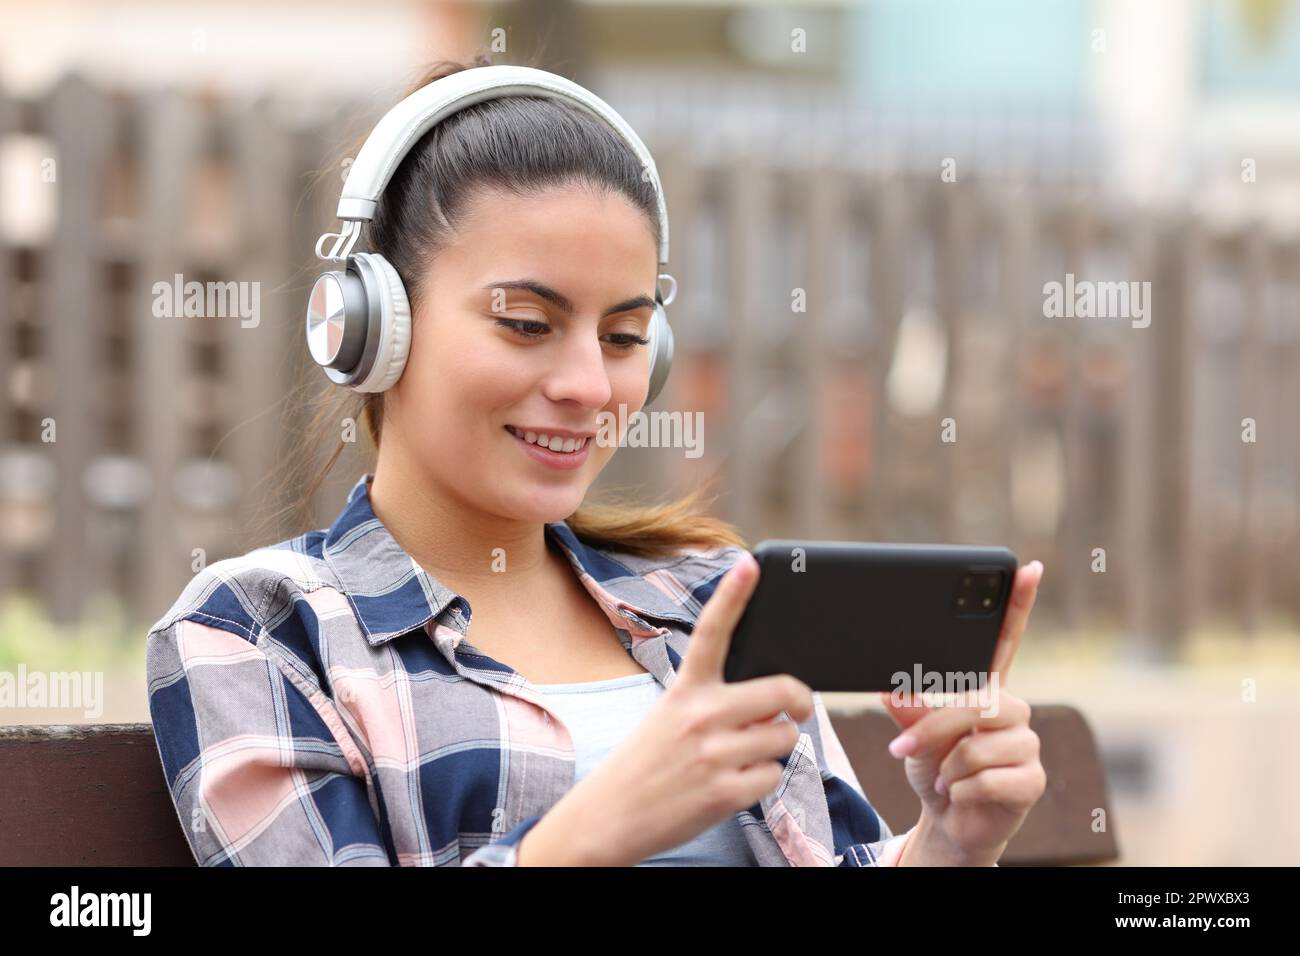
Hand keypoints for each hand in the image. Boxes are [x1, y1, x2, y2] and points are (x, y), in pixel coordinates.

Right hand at [523, 551, 813, 865]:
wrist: (607, 817)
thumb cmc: (644, 762)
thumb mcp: (669, 715)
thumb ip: (715, 702)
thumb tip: (769, 704)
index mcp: (685, 689)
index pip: (713, 631)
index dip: (734, 594)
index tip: (751, 564)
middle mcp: (701, 715)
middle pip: (784, 691)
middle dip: (800, 703)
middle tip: (797, 709)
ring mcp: (714, 754)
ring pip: (784, 738)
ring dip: (774, 748)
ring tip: (741, 755)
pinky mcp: (724, 792)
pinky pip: (773, 776)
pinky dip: (760, 782)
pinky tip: (732, 784)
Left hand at [881, 560, 1046, 865]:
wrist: (950, 820)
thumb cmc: (936, 768)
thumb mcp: (912, 736)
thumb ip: (908, 710)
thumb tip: (890, 689)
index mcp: (986, 690)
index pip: (1005, 640)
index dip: (1017, 604)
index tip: (1027, 567)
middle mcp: (1012, 710)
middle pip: (974, 703)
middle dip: (931, 731)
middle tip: (901, 750)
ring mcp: (1027, 743)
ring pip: (976, 746)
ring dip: (946, 768)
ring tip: (947, 778)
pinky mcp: (1033, 778)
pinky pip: (987, 778)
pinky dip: (961, 791)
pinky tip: (963, 795)